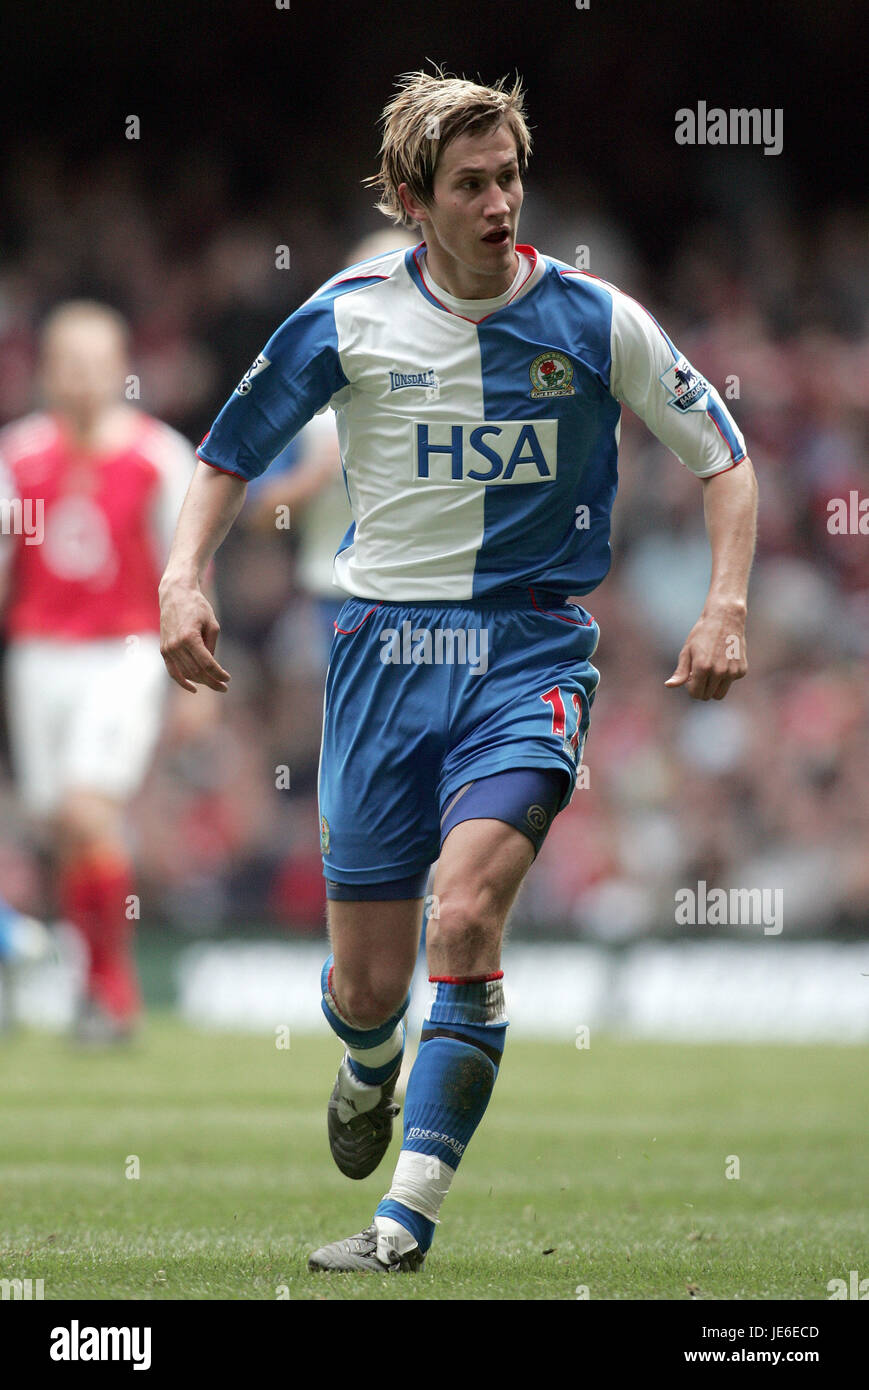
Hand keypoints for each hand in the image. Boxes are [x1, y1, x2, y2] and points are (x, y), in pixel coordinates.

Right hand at [159, 577, 230, 693]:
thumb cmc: (197, 607)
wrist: (175, 595)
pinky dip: (182, 681)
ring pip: (186, 673)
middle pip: (197, 671)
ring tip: (214, 684)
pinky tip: (193, 688)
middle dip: (212, 681)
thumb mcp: (212, 624)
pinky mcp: (164, 650)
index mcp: (189, 637)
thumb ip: (212, 646)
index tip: (228, 679)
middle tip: (224, 687)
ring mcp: (168, 649)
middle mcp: (176, 645)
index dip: (218, 674)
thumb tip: (212, 666)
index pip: (207, 663)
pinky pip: (172, 671)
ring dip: (201, 682)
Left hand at [665, 603, 746, 700]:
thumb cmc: (702, 634)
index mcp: (703, 668)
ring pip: (720, 694)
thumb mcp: (687, 651)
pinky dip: (725, 677)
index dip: (691, 687)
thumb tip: (668, 686)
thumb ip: (680, 672)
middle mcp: (719, 672)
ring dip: (713, 687)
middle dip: (702, 688)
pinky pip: (730, 683)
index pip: (695, 694)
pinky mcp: (742, 670)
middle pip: (707, 696)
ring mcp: (732, 672)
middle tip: (700, 672)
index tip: (691, 676)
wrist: (725, 618)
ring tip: (710, 670)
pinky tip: (723, 660)